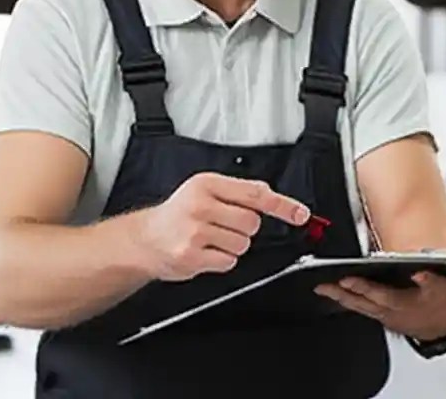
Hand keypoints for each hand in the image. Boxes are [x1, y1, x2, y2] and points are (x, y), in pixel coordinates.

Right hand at [132, 173, 310, 281]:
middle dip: (245, 229)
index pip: (255, 193)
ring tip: (210, 240)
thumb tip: (272, 199)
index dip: (282, 205)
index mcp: (206, 184)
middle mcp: (200, 205)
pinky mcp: (191, 255)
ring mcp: (194, 231)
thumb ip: (237, 193)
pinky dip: (221, 260)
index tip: (301, 214)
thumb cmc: (178, 215)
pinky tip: (204, 252)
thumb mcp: (204, 191)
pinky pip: (228, 262)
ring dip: (232, 246)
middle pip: (252, 222)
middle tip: (223, 226)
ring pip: (242, 244)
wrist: (145, 239)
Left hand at [315, 271, 445, 340]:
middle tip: (349, 279)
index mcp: (432, 295)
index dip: (427, 280)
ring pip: (365, 303)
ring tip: (325, 284)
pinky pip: (358, 306)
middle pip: (386, 297)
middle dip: (367, 289)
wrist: (444, 325)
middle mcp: (409, 306)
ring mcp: (391, 312)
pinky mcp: (379, 314)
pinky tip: (327, 289)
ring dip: (344, 294)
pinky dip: (342, 298)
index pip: (432, 285)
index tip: (421, 273)